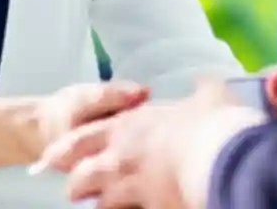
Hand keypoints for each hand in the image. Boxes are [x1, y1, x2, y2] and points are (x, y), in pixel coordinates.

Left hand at [39, 80, 264, 208]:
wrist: (222, 157)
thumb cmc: (213, 122)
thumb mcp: (210, 96)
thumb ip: (203, 88)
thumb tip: (204, 80)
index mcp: (130, 125)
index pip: (87, 137)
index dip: (68, 149)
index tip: (54, 158)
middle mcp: (123, 156)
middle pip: (82, 174)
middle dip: (77, 184)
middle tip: (73, 191)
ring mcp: (132, 186)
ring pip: (100, 202)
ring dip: (101, 204)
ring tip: (102, 206)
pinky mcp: (148, 208)